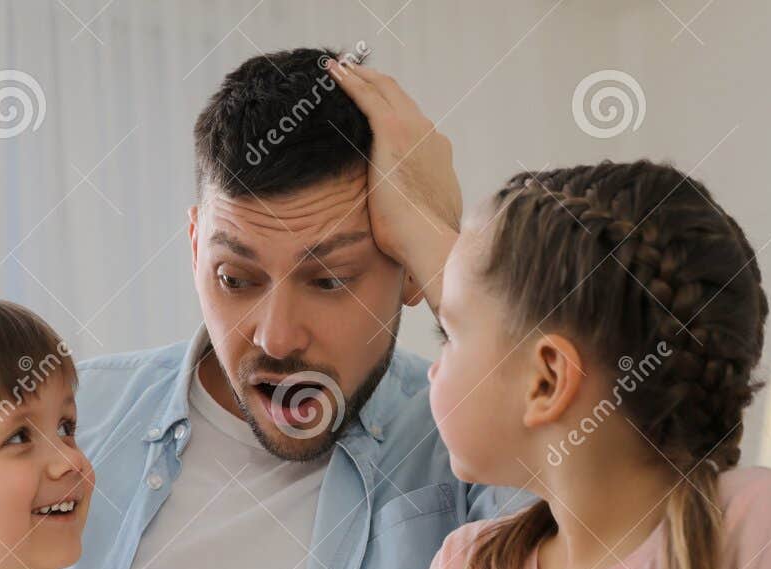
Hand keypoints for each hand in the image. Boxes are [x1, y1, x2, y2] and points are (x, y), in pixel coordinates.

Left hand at [325, 57, 460, 305]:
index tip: (377, 113)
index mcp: (437, 162)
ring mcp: (416, 134)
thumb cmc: (425, 256)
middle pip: (401, 102)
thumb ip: (412, 262)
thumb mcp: (418, 248)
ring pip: (386, 92)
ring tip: (340, 67)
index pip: (415, 129)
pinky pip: (369, 97)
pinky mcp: (395, 133)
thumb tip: (411, 297)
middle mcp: (431, 141)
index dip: (394, 116)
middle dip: (377, 86)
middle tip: (354, 74)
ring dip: (362, 76)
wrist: (431, 247)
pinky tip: (333, 73)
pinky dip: (351, 81)